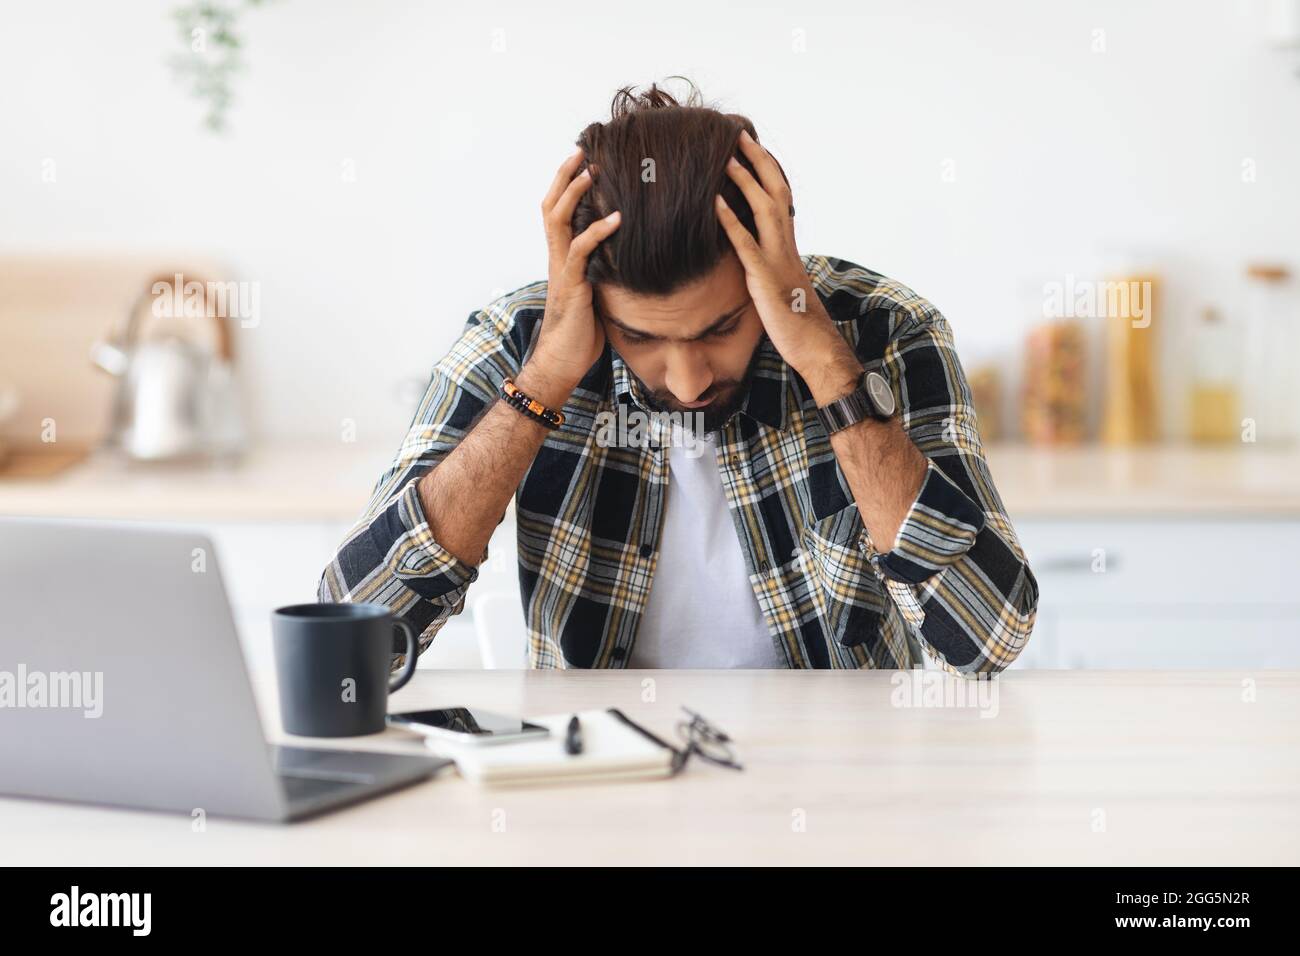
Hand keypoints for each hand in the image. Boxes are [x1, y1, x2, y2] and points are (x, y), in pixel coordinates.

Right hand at [524, 147, 620, 406]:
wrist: (564, 362)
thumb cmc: (582, 333)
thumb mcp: (596, 293)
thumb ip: (604, 271)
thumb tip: (629, 258)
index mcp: (561, 258)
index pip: (557, 212)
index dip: (565, 184)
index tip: (581, 159)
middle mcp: (556, 258)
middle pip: (551, 206)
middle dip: (565, 176)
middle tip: (582, 150)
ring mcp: (561, 270)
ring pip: (559, 221)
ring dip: (575, 193)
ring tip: (594, 172)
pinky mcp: (572, 286)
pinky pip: (580, 251)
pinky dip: (597, 232)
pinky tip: (617, 219)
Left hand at [714, 130, 861, 404]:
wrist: (813, 346)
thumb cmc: (796, 321)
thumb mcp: (780, 286)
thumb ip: (766, 265)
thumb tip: (749, 258)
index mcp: (789, 244)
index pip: (781, 197)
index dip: (767, 170)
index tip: (752, 147)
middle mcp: (786, 244)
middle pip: (776, 191)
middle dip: (758, 161)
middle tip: (738, 135)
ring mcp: (777, 258)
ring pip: (765, 209)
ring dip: (745, 180)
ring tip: (726, 157)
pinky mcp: (764, 277)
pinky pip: (746, 243)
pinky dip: (730, 221)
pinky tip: (714, 203)